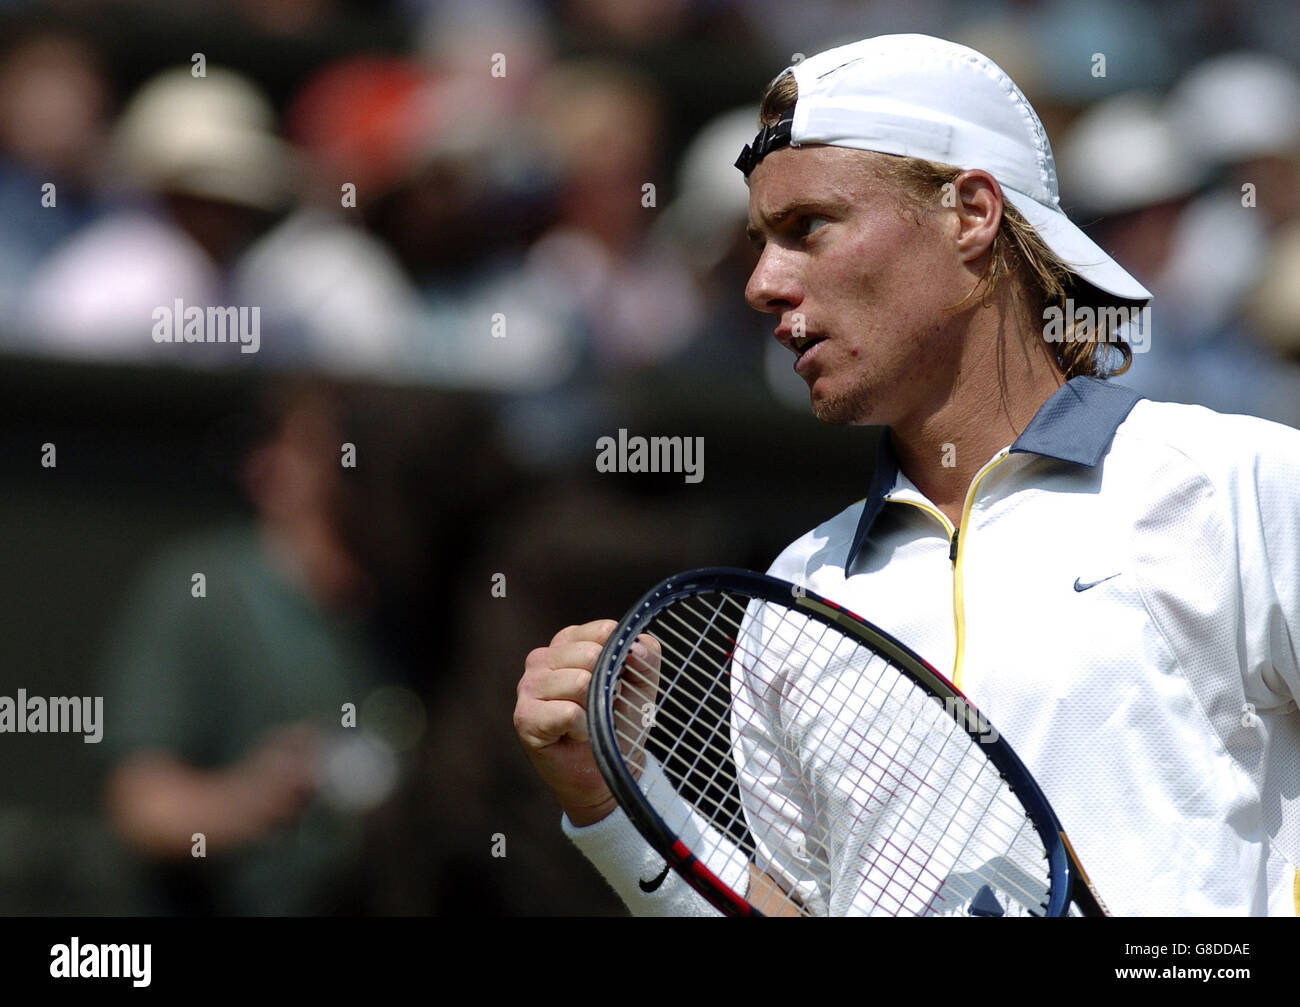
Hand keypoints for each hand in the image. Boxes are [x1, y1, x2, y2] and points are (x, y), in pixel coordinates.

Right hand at [514, 621, 660, 826]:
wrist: (610, 769)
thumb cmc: (621, 722)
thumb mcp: (642, 684)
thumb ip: (646, 655)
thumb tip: (635, 647)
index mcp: (567, 642)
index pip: (602, 631)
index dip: (620, 659)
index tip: (619, 682)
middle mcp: (542, 658)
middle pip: (590, 655)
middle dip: (605, 686)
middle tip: (600, 707)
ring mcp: (528, 686)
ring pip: (578, 682)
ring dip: (594, 710)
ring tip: (586, 721)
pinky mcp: (524, 717)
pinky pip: (568, 713)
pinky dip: (583, 728)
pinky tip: (575, 735)